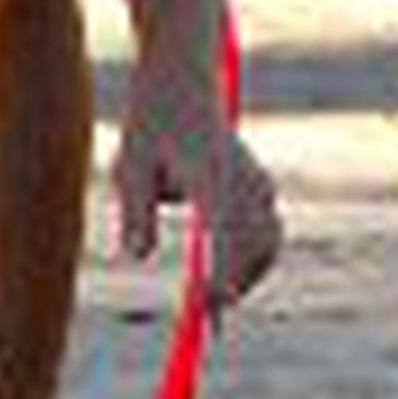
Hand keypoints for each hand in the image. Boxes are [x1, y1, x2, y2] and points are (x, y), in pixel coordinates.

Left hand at [113, 74, 281, 318]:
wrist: (182, 79)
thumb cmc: (151, 123)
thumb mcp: (130, 165)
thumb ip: (134, 212)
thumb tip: (135, 257)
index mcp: (213, 174)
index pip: (228, 237)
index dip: (223, 279)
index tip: (206, 310)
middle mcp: (244, 179)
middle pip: (258, 247)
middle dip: (239, 284)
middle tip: (208, 319)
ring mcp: (257, 180)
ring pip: (267, 240)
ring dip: (247, 272)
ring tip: (214, 299)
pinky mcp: (260, 183)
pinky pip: (266, 230)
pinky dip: (251, 255)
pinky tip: (221, 273)